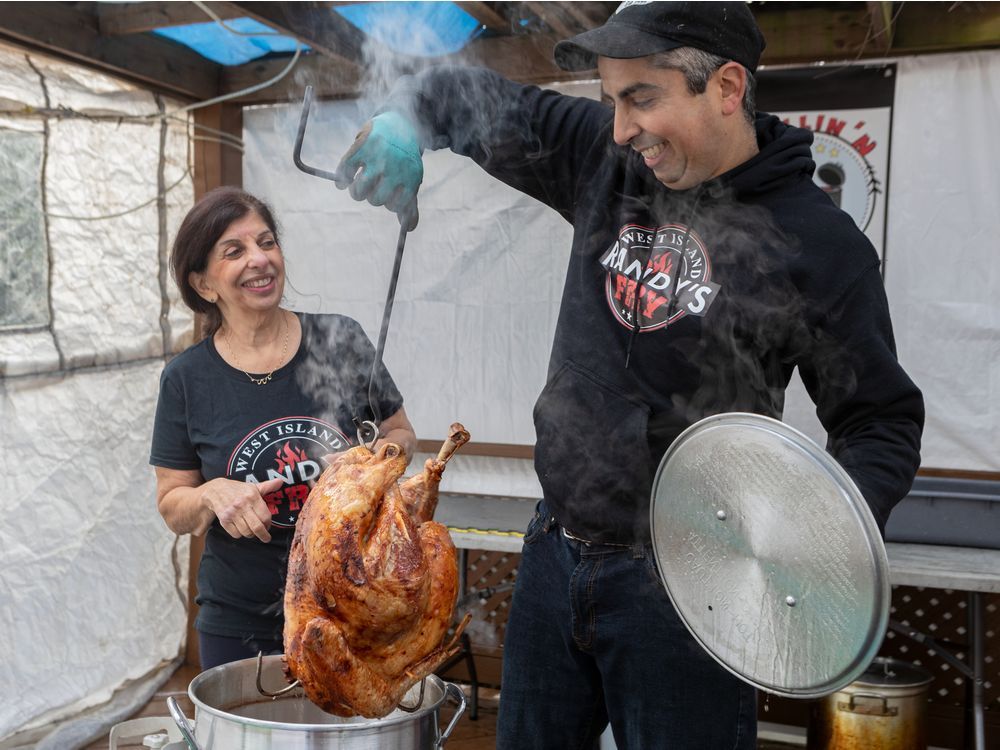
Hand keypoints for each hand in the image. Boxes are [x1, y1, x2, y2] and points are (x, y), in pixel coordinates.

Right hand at [201, 476, 283, 542]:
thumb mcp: (253, 487)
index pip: (265, 516)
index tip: (268, 526)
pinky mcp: (224, 520)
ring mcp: (232, 513)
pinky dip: (240, 534)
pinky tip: (241, 528)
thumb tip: (281, 481)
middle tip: (266, 538)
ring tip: (252, 531)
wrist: (216, 490)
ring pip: (246, 532)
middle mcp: (242, 505)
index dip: (269, 524)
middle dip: (264, 535)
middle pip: (257, 527)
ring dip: (251, 534)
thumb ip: (268, 486)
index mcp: (252, 496)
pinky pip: (236, 534)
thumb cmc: (239, 490)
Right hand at [335, 111, 421, 230]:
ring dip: (355, 191)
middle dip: (372, 195)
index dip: (389, 202)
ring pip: (358, 191)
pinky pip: (345, 171)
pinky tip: (343, 181)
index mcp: (411, 178)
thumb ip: (410, 203)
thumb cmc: (404, 157)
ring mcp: (376, 157)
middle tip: (373, 185)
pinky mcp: (361, 147)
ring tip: (358, 184)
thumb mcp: (411, 177)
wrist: (400, 123)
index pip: (394, 206)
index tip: (389, 192)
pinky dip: (341, 178)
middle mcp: (394, 168)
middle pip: (375, 200)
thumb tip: (409, 228)